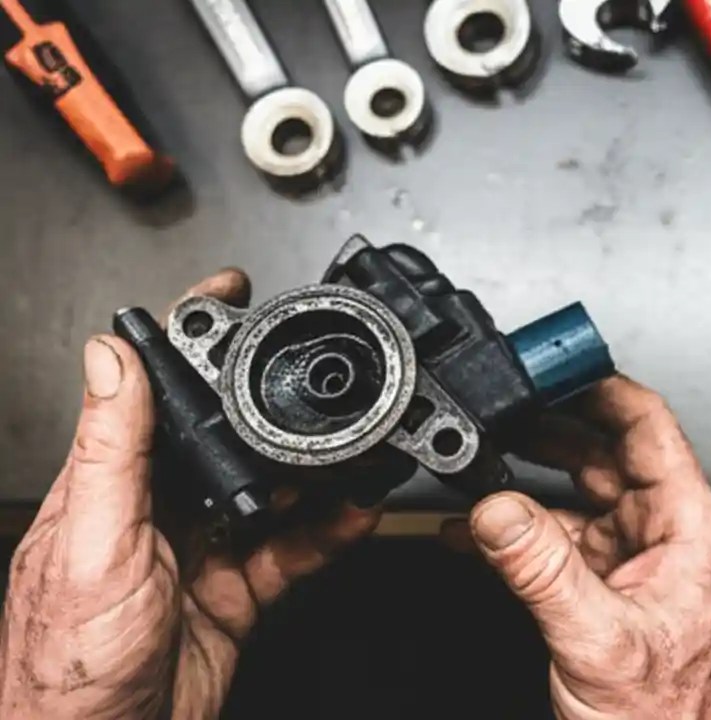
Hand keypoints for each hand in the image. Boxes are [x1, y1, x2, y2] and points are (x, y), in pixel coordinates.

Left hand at [0, 270, 382, 717]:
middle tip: (322, 379)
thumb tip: (114, 354)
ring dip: (316, 471)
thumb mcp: (94, 541)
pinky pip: (293, 549)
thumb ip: (112, 449)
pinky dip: (329, 532)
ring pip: (271, 490)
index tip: (231, 294)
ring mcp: (199, 550)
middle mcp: (157, 508)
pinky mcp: (234, 592)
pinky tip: (353, 516)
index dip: (194, 337)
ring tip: (357, 451)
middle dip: (275, 405)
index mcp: (112, 483)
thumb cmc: (69, 666)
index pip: (155, 389)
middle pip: (226, 434)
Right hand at [444, 377, 710, 718]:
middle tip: (499, 411)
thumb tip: (496, 507)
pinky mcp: (609, 596)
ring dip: (527, 483)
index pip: (650, 429)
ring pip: (579, 499)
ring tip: (476, 464)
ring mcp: (637, 567)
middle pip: (606, 455)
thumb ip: (542, 570)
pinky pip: (562, 548)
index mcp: (689, 532)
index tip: (556, 368)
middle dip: (549, 430)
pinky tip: (472, 534)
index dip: (602, 389)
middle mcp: (667, 540)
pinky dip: (519, 536)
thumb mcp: (599, 641)